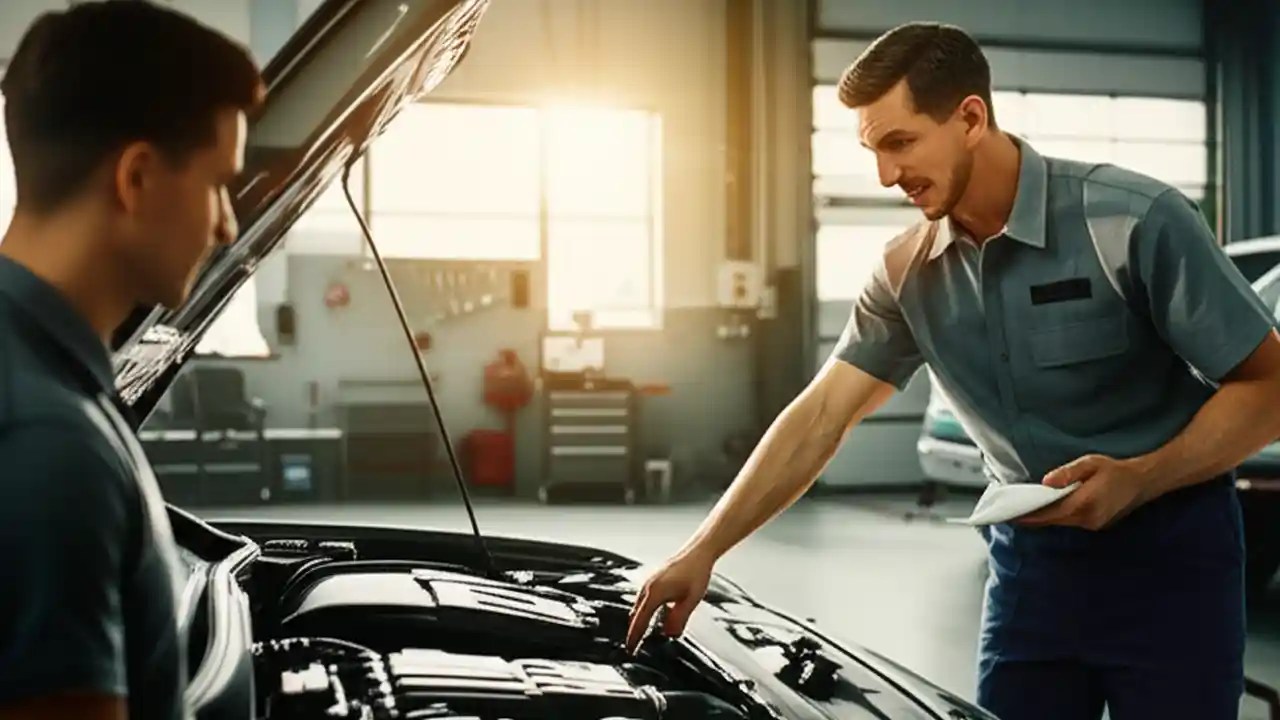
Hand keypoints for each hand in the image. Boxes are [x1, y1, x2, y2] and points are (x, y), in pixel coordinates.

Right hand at [624, 550, 714, 654]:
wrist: (698, 553)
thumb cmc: (696, 573)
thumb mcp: (691, 601)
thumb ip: (679, 620)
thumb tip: (669, 635)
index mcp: (654, 594)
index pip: (639, 621)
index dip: (634, 637)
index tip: (630, 650)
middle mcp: (648, 587)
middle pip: (636, 615)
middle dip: (635, 630)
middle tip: (635, 646)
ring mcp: (649, 582)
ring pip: (640, 606)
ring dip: (641, 620)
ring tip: (645, 633)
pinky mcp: (654, 579)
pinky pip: (644, 599)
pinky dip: (646, 610)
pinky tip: (657, 614)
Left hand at [1016, 454, 1151, 529]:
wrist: (1141, 482)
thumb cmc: (1114, 470)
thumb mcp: (1090, 463)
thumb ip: (1068, 473)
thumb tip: (1045, 482)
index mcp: (1084, 503)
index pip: (1050, 513)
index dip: (1029, 516)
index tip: (1011, 515)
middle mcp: (1087, 519)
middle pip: (1053, 520)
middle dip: (1032, 518)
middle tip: (1011, 514)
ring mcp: (1093, 524)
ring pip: (1061, 523)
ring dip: (1044, 519)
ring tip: (1024, 512)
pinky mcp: (1096, 525)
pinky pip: (1070, 522)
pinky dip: (1057, 518)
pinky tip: (1047, 512)